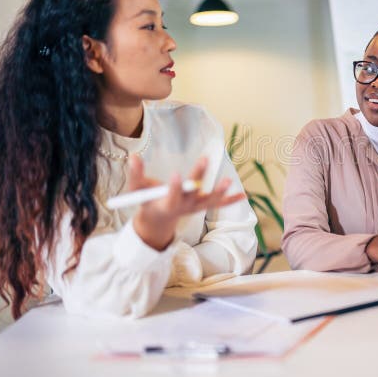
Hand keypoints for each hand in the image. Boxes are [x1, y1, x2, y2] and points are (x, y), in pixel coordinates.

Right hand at [129, 155, 245, 250]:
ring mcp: (195, 207)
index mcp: (167, 204)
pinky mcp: (202, 205)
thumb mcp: (137, 190)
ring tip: (229, 181)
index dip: (175, 186)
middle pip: (193, 192)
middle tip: (204, 159)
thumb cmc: (146, 202)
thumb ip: (136, 174)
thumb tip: (133, 155)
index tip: (176, 174)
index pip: (172, 195)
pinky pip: (218, 204)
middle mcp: (184, 206)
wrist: (158, 220)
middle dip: (198, 176)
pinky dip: (230, 200)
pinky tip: (244, 196)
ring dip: (220, 192)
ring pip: (209, 200)